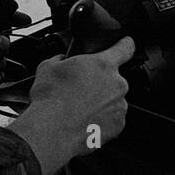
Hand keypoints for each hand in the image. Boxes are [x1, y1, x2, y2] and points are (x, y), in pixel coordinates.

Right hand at [7, 35, 134, 174]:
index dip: (126, 44)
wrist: (52, 131)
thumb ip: (61, 59)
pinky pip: (112, 119)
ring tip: (78, 109)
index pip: (125, 48)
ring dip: (100, 102)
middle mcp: (117, 84)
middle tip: (79, 90)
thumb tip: (62, 61)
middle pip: (114, 79)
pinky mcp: (118, 126)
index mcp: (103, 64)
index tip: (126, 44)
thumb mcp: (48, 67)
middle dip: (100, 83)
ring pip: (113, 100)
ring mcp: (119, 106)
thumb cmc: (51, 99)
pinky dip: (101, 120)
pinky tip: (83, 121)